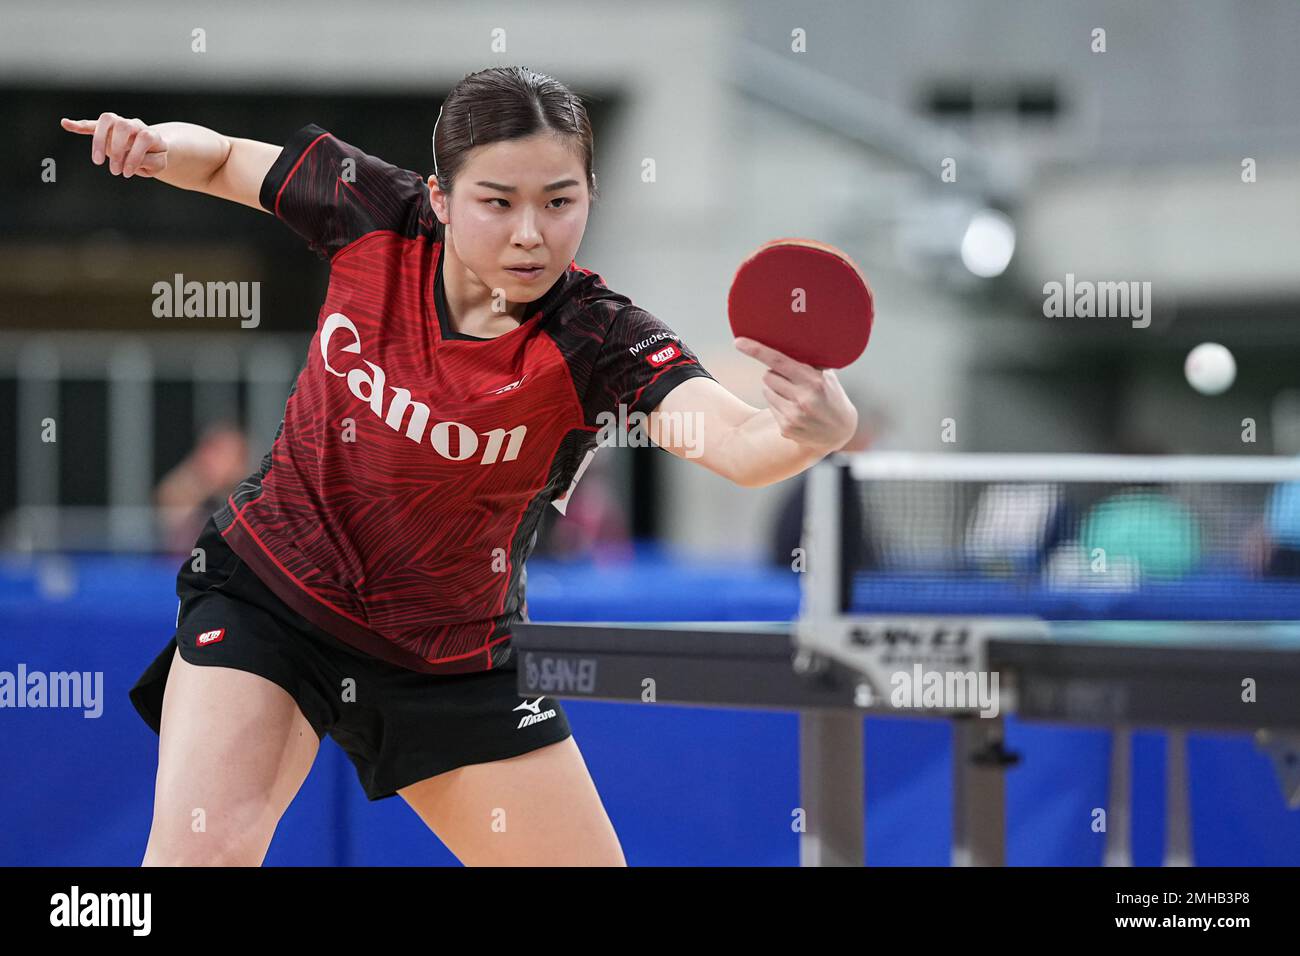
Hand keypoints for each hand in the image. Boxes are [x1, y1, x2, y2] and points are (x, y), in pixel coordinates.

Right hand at [60, 113, 167, 178]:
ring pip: (107, 120)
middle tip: (114, 171)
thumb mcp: (158, 164)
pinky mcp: (107, 129)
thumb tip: (131, 160)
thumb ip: (150, 161)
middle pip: (123, 125)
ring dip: (99, 140)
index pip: (144, 137)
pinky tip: (65, 124)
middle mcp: (135, 124)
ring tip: (97, 161)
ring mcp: (120, 123)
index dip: (136, 156)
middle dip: (117, 149)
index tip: (127, 173)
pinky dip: (79, 124)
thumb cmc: (154, 158)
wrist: (153, 148)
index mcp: (150, 133)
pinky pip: (92, 123)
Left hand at [735, 336, 857, 452]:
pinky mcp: (786, 428)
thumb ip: (809, 363)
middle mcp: (803, 398)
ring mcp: (794, 415)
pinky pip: (770, 406)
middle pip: (767, 375)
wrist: (840, 432)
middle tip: (790, 379)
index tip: (738, 342)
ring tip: (794, 395)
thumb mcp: (827, 376)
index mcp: (814, 381)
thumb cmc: (832, 397)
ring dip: (775, 389)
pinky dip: (778, 404)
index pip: (778, 361)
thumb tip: (789, 342)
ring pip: (766, 390)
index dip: (756, 350)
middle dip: (775, 374)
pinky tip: (795, 409)